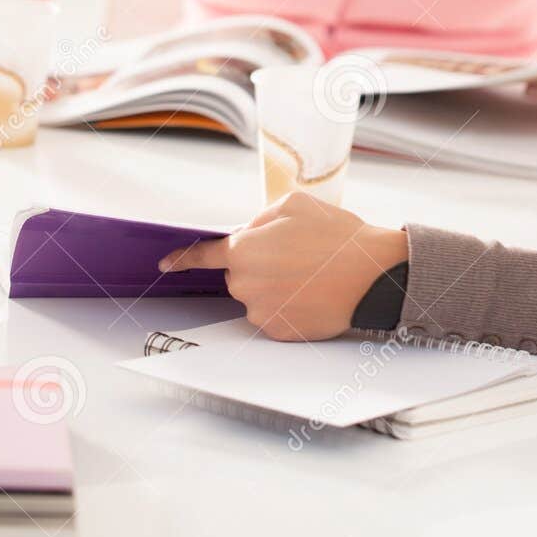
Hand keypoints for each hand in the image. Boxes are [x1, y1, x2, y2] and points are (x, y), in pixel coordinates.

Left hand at [158, 190, 408, 341]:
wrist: (371, 276)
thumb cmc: (337, 237)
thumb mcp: (296, 205)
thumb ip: (261, 218)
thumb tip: (248, 233)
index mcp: (244, 250)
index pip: (204, 255)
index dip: (183, 259)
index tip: (165, 264)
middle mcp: (245, 284)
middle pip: (239, 273)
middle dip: (260, 263)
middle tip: (297, 254)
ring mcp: (261, 311)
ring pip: (257, 295)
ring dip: (275, 285)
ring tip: (310, 274)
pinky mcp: (278, 331)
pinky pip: (274, 314)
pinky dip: (288, 304)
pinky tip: (311, 294)